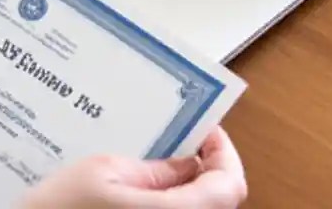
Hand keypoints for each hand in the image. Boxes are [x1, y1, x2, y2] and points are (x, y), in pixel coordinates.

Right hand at [19, 127, 246, 208]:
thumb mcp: (103, 172)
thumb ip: (153, 168)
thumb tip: (185, 162)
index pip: (229, 185)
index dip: (224, 153)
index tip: (206, 130)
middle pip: (215, 201)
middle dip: (203, 169)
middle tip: (181, 141)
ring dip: (181, 188)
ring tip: (154, 161)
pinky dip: (161, 203)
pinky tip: (135, 188)